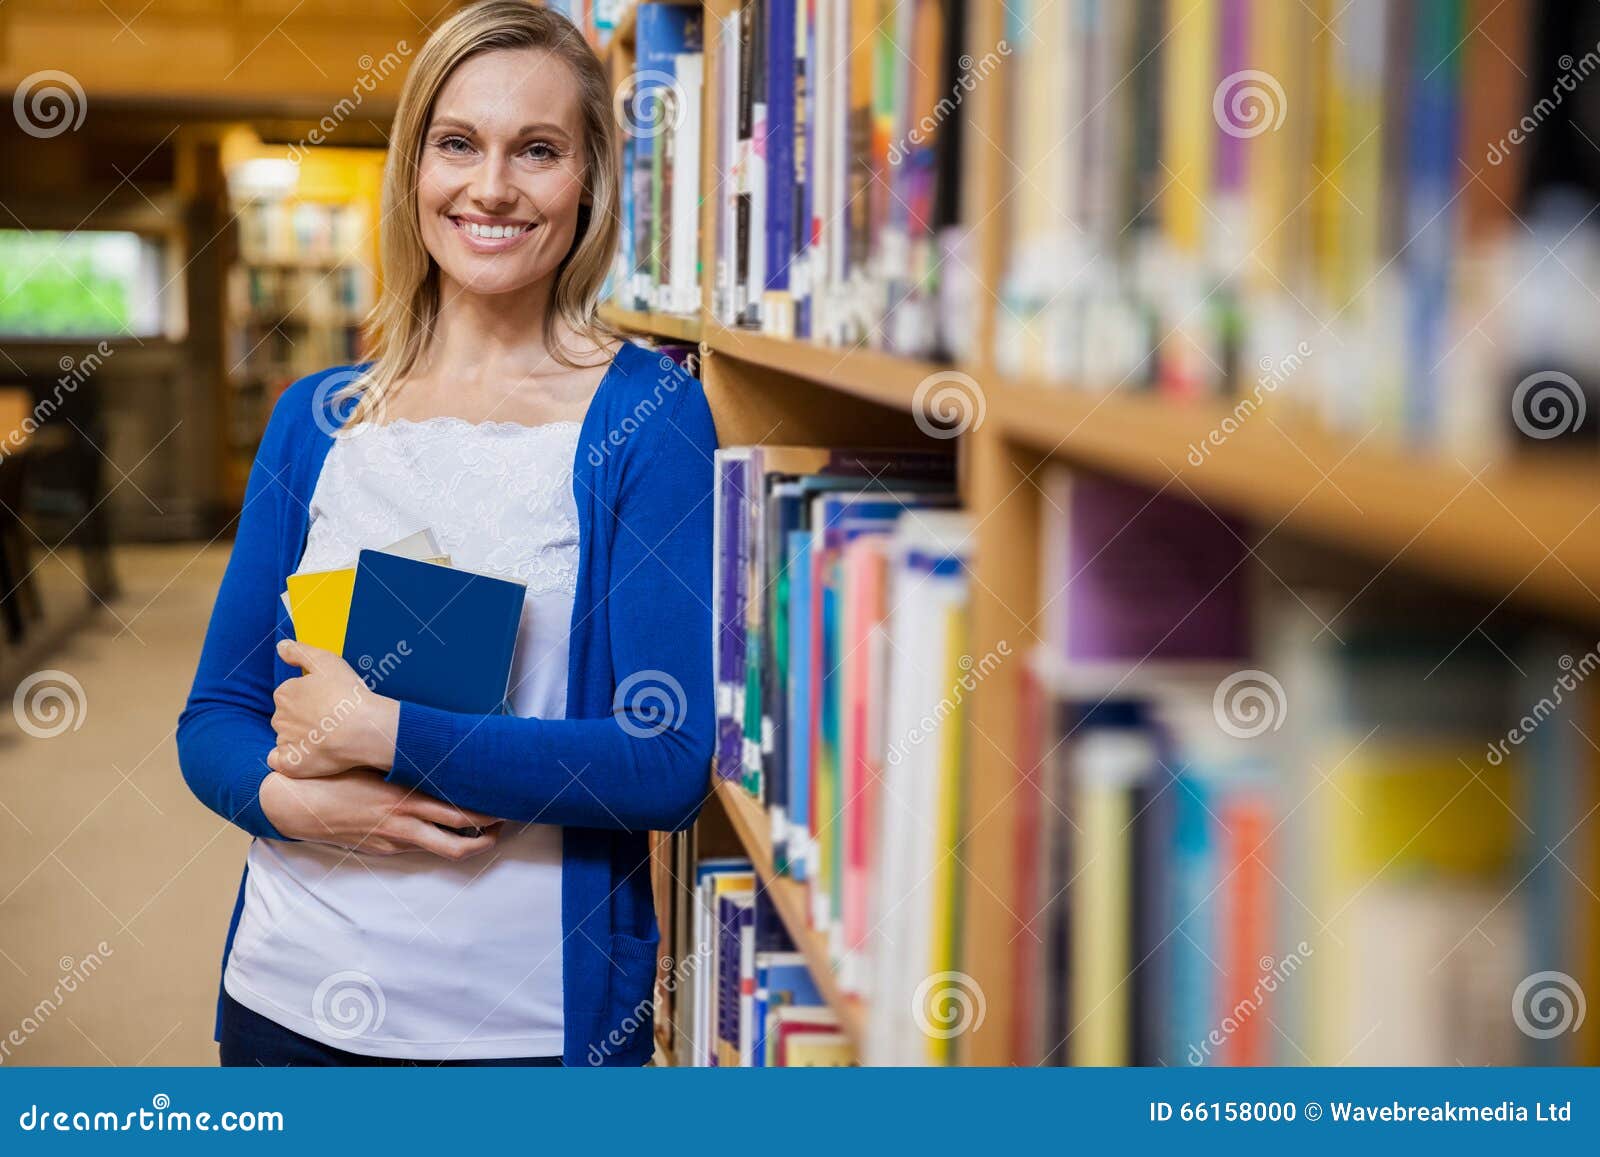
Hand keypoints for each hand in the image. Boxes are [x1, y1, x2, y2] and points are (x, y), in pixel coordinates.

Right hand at [260, 770, 504, 858]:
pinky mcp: (380, 848)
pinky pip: (417, 846)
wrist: (293, 803)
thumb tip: (437, 754)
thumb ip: (406, 764)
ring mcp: (392, 840)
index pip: (460, 814)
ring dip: (466, 843)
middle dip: (487, 837)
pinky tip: (442, 827)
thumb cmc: (334, 773)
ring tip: (485, 832)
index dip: (488, 815)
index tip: (506, 805)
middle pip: (458, 842)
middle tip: (505, 824)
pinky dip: (436, 839)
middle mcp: (402, 824)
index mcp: (405, 799)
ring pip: (440, 849)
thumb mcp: (374, 762)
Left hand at [267, 639, 400, 777]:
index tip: (328, 701)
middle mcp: (280, 717)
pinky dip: (290, 759)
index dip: (310, 698)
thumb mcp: (326, 661)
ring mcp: (285, 742)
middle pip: (287, 716)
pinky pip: (281, 761)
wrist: (363, 729)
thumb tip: (281, 646)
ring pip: (287, 738)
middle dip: (304, 717)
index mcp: (285, 693)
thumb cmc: (348, 694)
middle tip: (331, 719)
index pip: (290, 695)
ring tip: (328, 737)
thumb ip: (300, 651)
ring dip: (301, 737)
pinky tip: (307, 754)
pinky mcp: (291, 764)